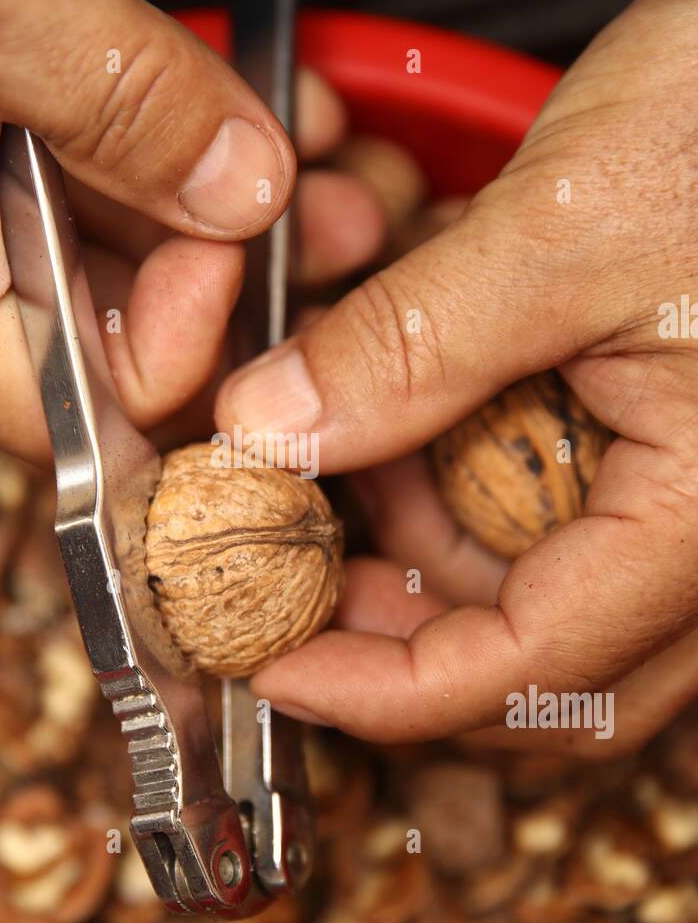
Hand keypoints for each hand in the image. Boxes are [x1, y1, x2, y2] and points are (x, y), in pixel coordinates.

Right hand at [0, 0, 384, 458]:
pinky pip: (140, 145)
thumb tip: (240, 191)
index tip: (235, 248)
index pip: (68, 405)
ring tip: (328, 162)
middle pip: (122, 324)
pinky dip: (216, 132)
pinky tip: (281, 103)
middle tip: (333, 223)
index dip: (171, 351)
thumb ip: (116, 103)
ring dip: (247, 206)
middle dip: (239, 282)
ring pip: (145, 235)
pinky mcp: (31, 91)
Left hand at [216, 0, 697, 752]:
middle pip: (547, 667)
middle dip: (406, 636)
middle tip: (294, 568)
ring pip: (552, 596)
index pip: (532, 674)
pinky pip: (571, 514)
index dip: (383, 694)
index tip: (270, 668)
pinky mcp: (682, 443)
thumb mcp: (561, 229)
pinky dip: (476, 487)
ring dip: (433, 553)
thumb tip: (266, 434)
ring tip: (350, 459)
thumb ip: (407, 348)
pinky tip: (417, 416)